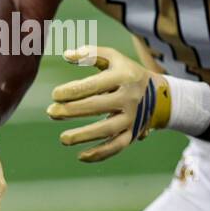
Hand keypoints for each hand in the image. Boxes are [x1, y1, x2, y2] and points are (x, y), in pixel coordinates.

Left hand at [47, 45, 170, 161]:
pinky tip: (81, 156)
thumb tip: (66, 55)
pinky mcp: (132, 133)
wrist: (158, 94)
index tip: (54, 95)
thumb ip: (91, 54)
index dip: (72, 90)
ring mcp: (132, 117)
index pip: (94, 85)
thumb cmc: (125, 72)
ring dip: (84, 136)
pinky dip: (100, 154)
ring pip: (108, 130)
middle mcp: (129, 98)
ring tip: (63, 139)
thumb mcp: (113, 58)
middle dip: (72, 111)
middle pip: (98, 106)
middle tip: (51, 112)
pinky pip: (116, 146)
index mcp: (123, 76)